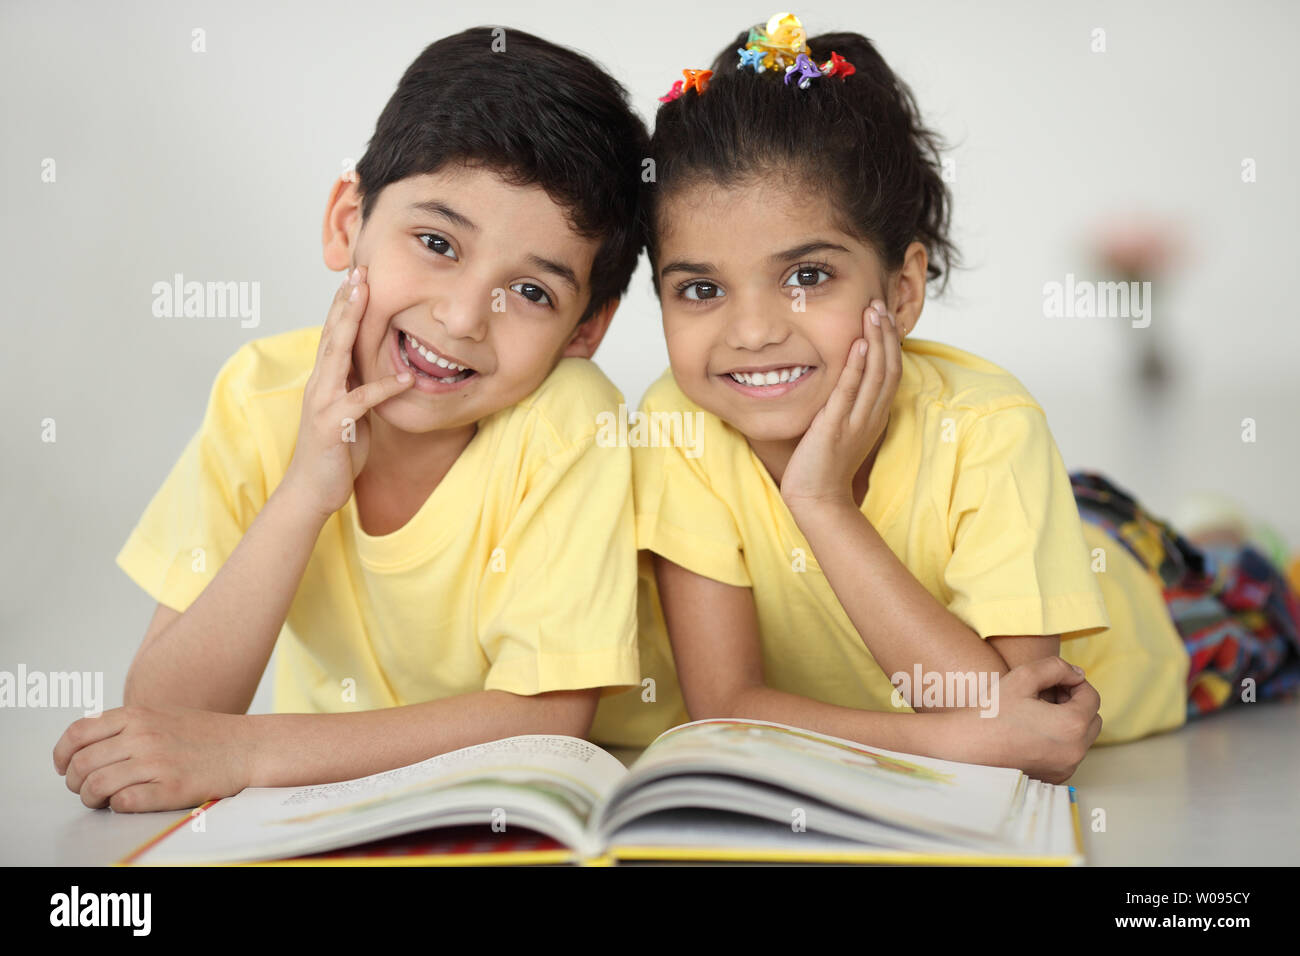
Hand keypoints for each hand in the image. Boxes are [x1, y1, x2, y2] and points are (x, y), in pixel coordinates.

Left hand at [53, 706, 253, 811]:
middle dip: (76, 783)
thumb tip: (85, 745)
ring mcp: (156, 762)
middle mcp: (142, 736)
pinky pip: (123, 803)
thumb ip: (126, 726)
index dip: (62, 755)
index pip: (78, 733)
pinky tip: (129, 801)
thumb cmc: (206, 735)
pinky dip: (118, 806)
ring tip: (106, 799)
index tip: (64, 767)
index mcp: (137, 715)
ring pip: (96, 786)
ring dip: (93, 799)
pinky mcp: (171, 788)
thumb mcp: (162, 716)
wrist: (249, 747)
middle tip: (88, 788)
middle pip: (81, 765)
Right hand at [281, 266, 414, 518]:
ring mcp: (324, 402)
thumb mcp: (352, 412)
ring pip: (337, 354)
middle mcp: (321, 384)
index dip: (345, 305)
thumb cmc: (336, 452)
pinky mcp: (333, 425)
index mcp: (326, 380)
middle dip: (346, 301)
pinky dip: (384, 388)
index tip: (359, 277)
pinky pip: (361, 401)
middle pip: (333, 334)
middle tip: (358, 271)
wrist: (312, 491)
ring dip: (352, 324)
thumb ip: (360, 387)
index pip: (335, 334)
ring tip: (368, 298)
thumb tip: (380, 368)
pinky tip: (406, 378)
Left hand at [780, 300, 900, 509]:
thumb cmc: (824, 464)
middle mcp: (871, 416)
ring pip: (876, 375)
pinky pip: (850, 393)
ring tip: (873, 313)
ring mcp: (856, 422)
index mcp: (874, 415)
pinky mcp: (836, 428)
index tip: (882, 315)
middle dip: (885, 333)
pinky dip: (856, 368)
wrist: (817, 499)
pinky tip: (859, 345)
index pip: (891, 371)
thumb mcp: (842, 427)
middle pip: (889, 367)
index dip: (890, 341)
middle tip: (879, 304)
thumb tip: (845, 376)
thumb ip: (847, 403)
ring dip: (876, 341)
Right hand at [955, 657, 1102, 783]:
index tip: (1054, 681)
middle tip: (1047, 695)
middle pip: (1092, 718)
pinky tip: (1034, 732)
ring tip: (1039, 713)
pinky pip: (1069, 754)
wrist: (967, 746)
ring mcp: (1066, 767)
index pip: (1092, 697)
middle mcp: (1075, 751)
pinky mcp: (1055, 778)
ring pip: (1082, 738)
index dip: (1075, 682)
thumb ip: (1056, 667)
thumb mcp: (1023, 677)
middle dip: (1076, 703)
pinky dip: (1061, 741)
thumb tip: (1078, 674)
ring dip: (1069, 722)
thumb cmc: (993, 712)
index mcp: (1072, 725)